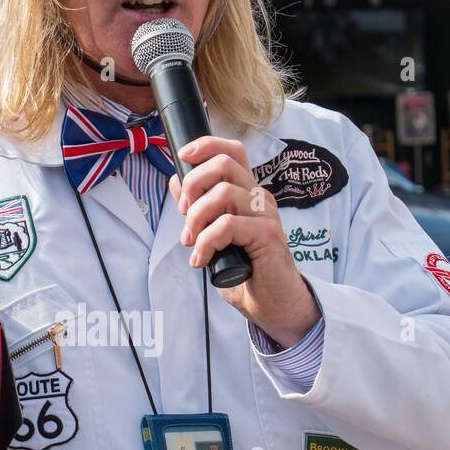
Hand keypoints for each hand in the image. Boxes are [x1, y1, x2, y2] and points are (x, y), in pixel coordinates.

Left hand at [169, 135, 319, 347]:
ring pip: (223, 193)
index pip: (232, 151)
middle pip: (224, 164)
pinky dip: (207, 241)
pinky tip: (202, 259)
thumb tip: (176, 181)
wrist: (273, 303)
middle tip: (184, 214)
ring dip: (197, 218)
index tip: (183, 156)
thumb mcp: (214, 235)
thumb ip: (199, 208)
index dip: (206, 145)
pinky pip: (228, 225)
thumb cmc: (245, 271)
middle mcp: (258, 197)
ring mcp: (265, 214)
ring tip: (192, 243)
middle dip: (194, 185)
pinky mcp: (267, 234)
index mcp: (246, 193)